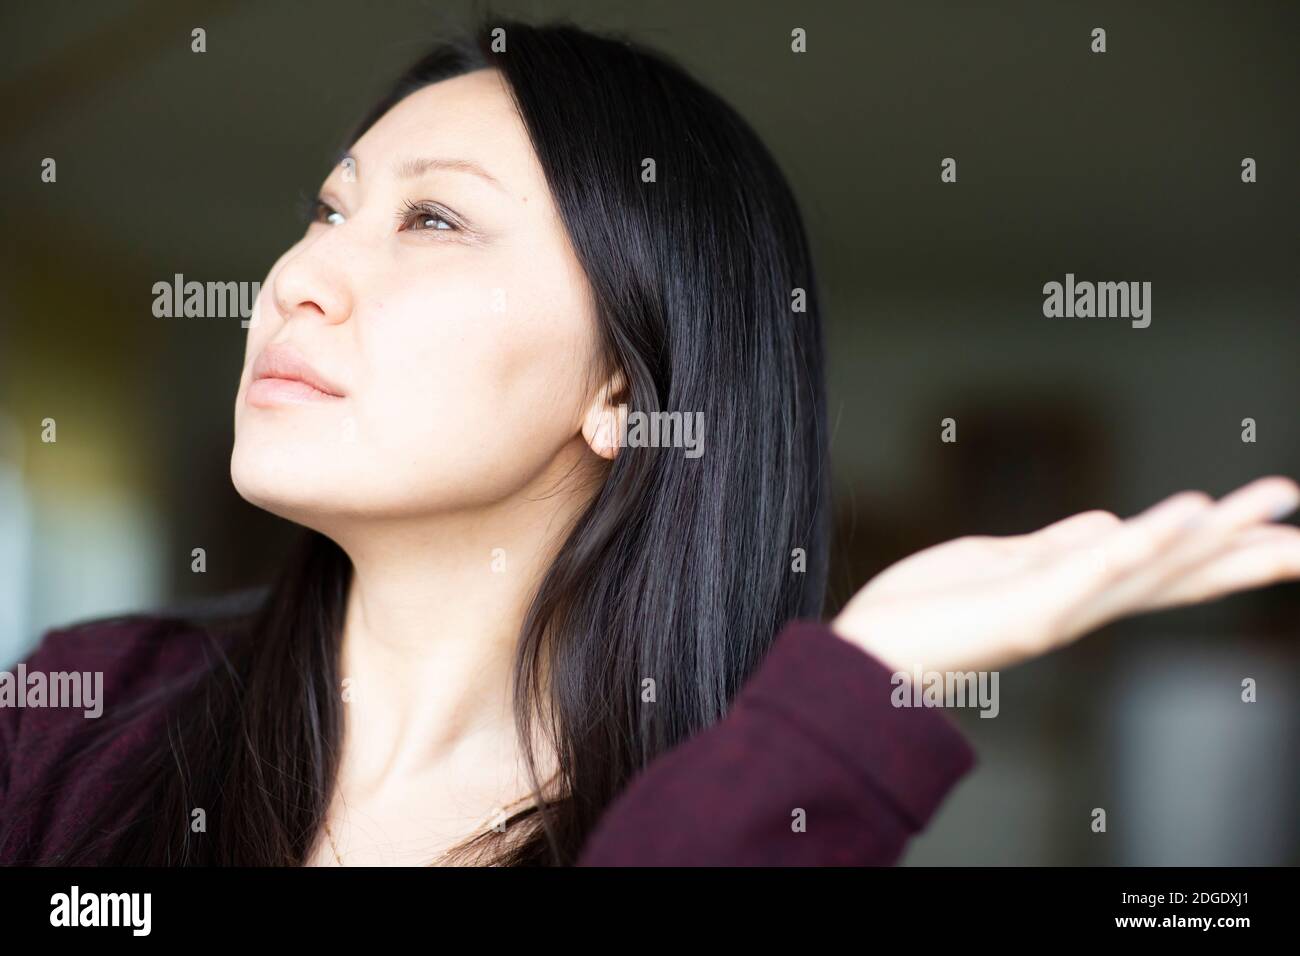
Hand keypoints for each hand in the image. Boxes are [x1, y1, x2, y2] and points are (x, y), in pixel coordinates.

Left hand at [830, 476, 1299, 672]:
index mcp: (1077, 590)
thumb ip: (1059, 545)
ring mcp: (1063, 609)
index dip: (1222, 546)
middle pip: (1181, 575)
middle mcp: (1083, 605)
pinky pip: (1096, 568)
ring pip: (1155, 566)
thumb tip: (1114, 519)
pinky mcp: (1032, 609)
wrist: (868, 655)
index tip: (1279, 524)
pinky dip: (1143, 541)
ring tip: (1276, 498)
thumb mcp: (1003, 561)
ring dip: (1217, 534)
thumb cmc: (928, 610)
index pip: (1165, 566)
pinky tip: (1187, 512)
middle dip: (1248, 552)